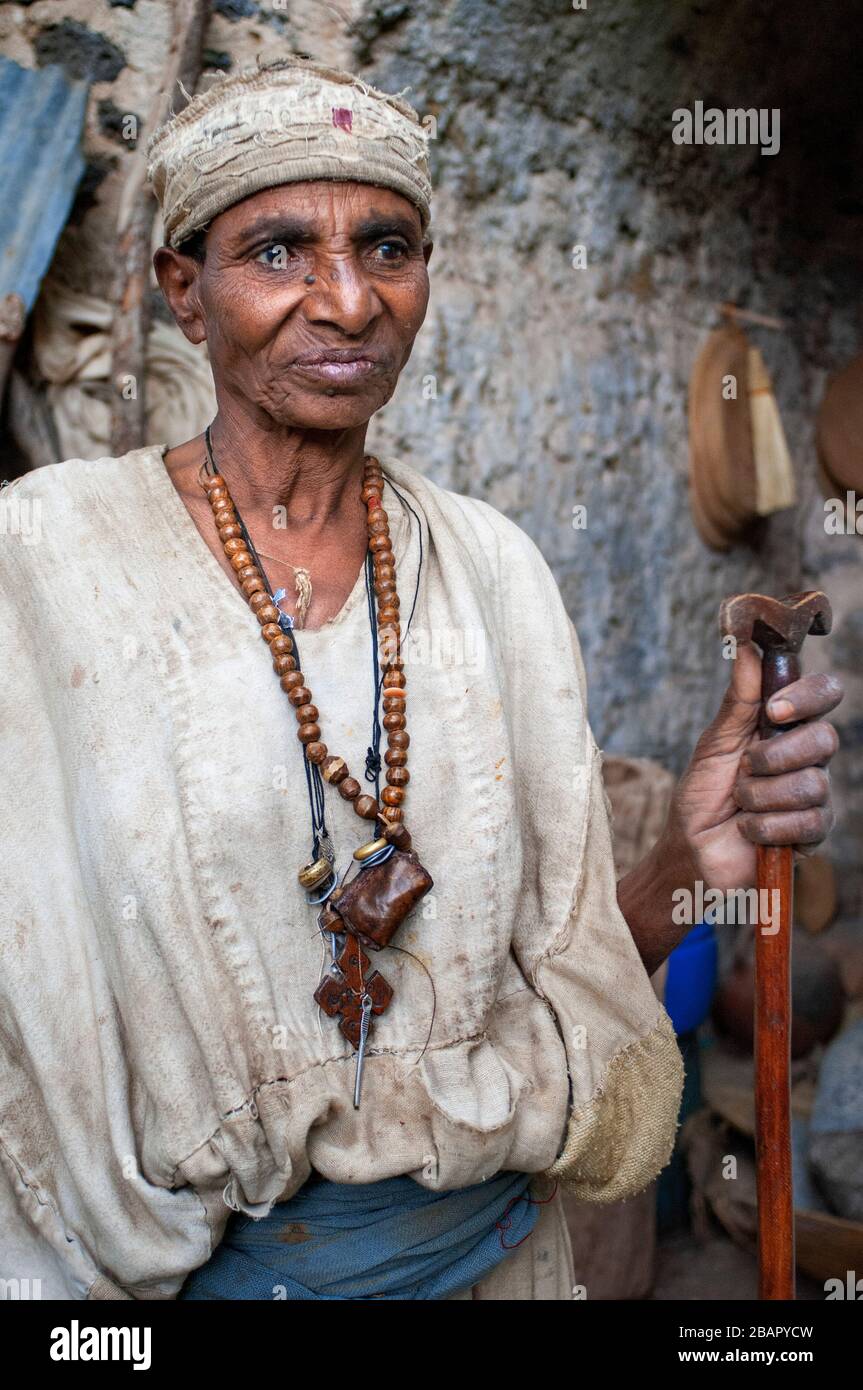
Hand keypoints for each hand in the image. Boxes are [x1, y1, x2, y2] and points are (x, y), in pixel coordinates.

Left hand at [667, 640, 842, 894]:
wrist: (691, 848)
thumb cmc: (703, 792)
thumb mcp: (715, 741)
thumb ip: (739, 699)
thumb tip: (746, 646)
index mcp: (787, 727)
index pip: (823, 694)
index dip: (807, 697)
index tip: (774, 710)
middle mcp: (807, 757)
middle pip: (825, 739)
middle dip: (775, 756)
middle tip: (745, 768)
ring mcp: (813, 796)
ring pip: (812, 784)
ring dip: (760, 796)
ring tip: (739, 804)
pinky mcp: (812, 833)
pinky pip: (807, 821)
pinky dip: (766, 826)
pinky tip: (749, 829)